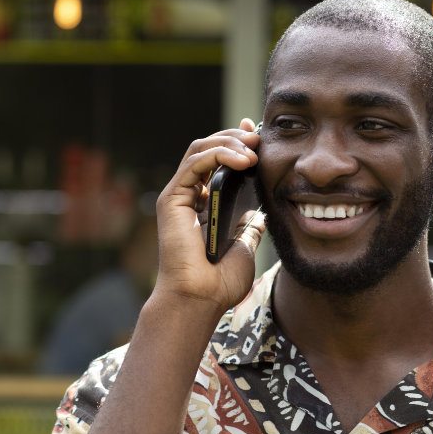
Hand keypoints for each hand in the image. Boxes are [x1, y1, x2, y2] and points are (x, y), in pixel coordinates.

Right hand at [154, 118, 264, 312]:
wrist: (200, 299)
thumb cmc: (219, 281)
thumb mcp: (244, 248)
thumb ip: (248, 229)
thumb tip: (260, 216)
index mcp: (205, 205)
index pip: (218, 162)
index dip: (236, 143)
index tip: (258, 134)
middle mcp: (190, 196)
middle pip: (208, 149)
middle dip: (235, 137)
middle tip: (259, 136)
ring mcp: (179, 196)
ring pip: (200, 150)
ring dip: (229, 143)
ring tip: (254, 149)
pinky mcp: (171, 199)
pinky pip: (195, 165)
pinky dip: (219, 155)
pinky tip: (242, 161)